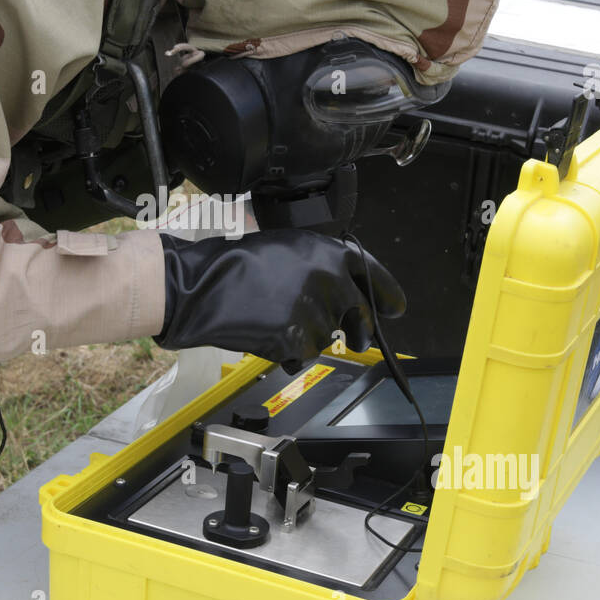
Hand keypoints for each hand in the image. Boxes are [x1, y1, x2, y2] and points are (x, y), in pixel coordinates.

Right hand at [155, 229, 406, 372]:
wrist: (203, 285)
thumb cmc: (234, 262)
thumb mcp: (286, 246)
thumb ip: (319, 263)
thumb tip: (341, 286)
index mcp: (329, 252)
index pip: (372, 275)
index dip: (387, 294)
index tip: (395, 309)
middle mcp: (330, 280)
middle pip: (359, 314)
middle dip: (360, 330)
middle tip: (359, 340)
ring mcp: (315, 312)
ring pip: (327, 336)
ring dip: (310, 336)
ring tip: (277, 320)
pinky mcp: (298, 339)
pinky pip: (303, 354)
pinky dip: (289, 351)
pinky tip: (267, 335)